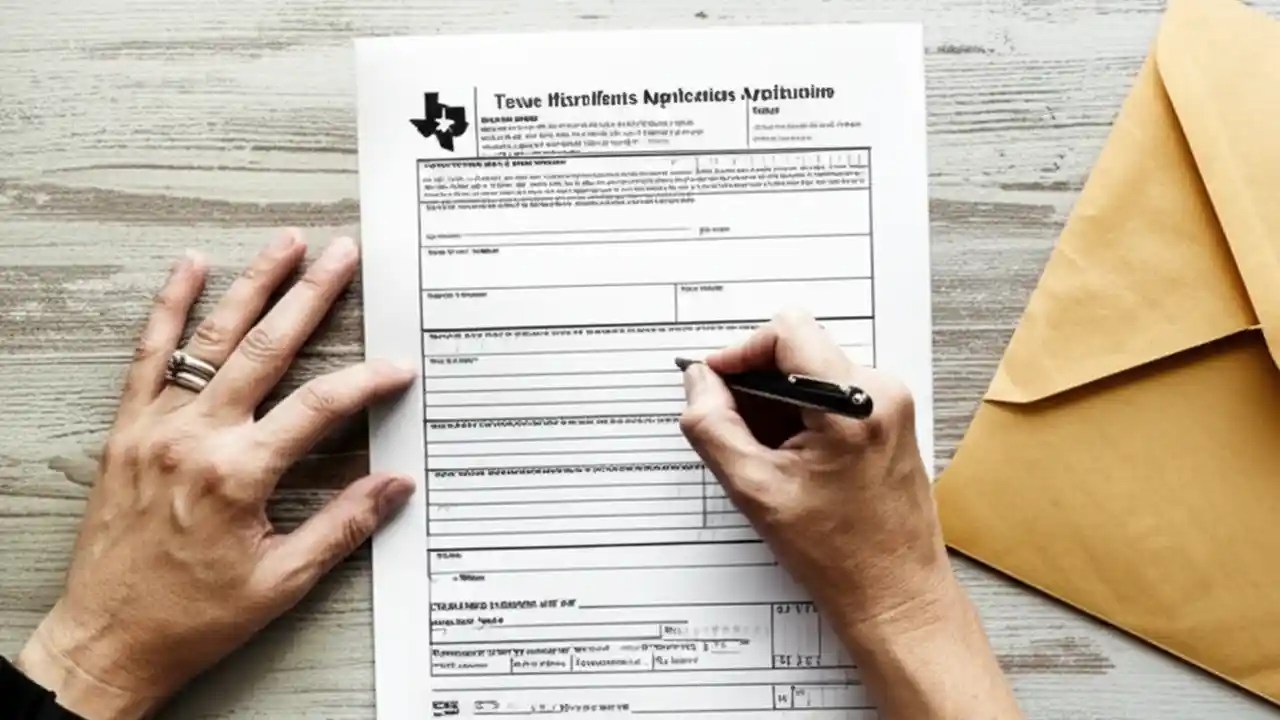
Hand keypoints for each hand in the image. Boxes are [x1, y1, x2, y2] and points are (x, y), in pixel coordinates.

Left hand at [16, 233, 415, 719]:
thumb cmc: (191, 617)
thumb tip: (394, 486)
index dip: (365, 380)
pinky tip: (190, 269)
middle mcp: (195, 438)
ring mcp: (156, 428)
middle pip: (266, 348)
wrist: (108, 639)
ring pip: (211, 339)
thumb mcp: (282, 581)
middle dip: (311, 296)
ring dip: (252, 286)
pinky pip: (148, 355)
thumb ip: (342, 524)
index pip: (318, 406)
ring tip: (284, 245)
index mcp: (239, 474)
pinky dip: (169, 308)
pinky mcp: (128, 431)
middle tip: (342, 256)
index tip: (397, 368)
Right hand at [679, 311, 1021, 718]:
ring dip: (777, 403)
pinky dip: (800, 416)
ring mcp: (890, 406)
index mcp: (853, 403)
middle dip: (756, 384)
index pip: (787, 331)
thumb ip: (713, 427)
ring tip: (769, 456)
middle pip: (799, 349)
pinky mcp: (889, 421)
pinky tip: (792, 461)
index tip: (715, 381)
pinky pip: (832, 393)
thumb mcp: (755, 491)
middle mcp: (881, 394)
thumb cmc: (842, 557)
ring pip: (812, 372)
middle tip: (736, 429)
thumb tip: (699, 384)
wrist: (894, 594)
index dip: (740, 352)